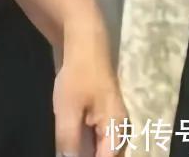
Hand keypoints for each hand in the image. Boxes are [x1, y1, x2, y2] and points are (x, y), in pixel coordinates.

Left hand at [53, 23, 127, 156]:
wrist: (86, 43)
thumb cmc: (78, 75)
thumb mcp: (68, 109)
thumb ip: (69, 140)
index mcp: (116, 131)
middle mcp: (120, 131)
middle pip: (106, 155)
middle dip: (90, 155)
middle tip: (68, 152)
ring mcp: (113, 123)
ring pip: (102, 148)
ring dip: (88, 151)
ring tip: (69, 149)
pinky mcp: (104, 115)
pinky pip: (98, 139)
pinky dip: (87, 144)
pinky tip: (72, 143)